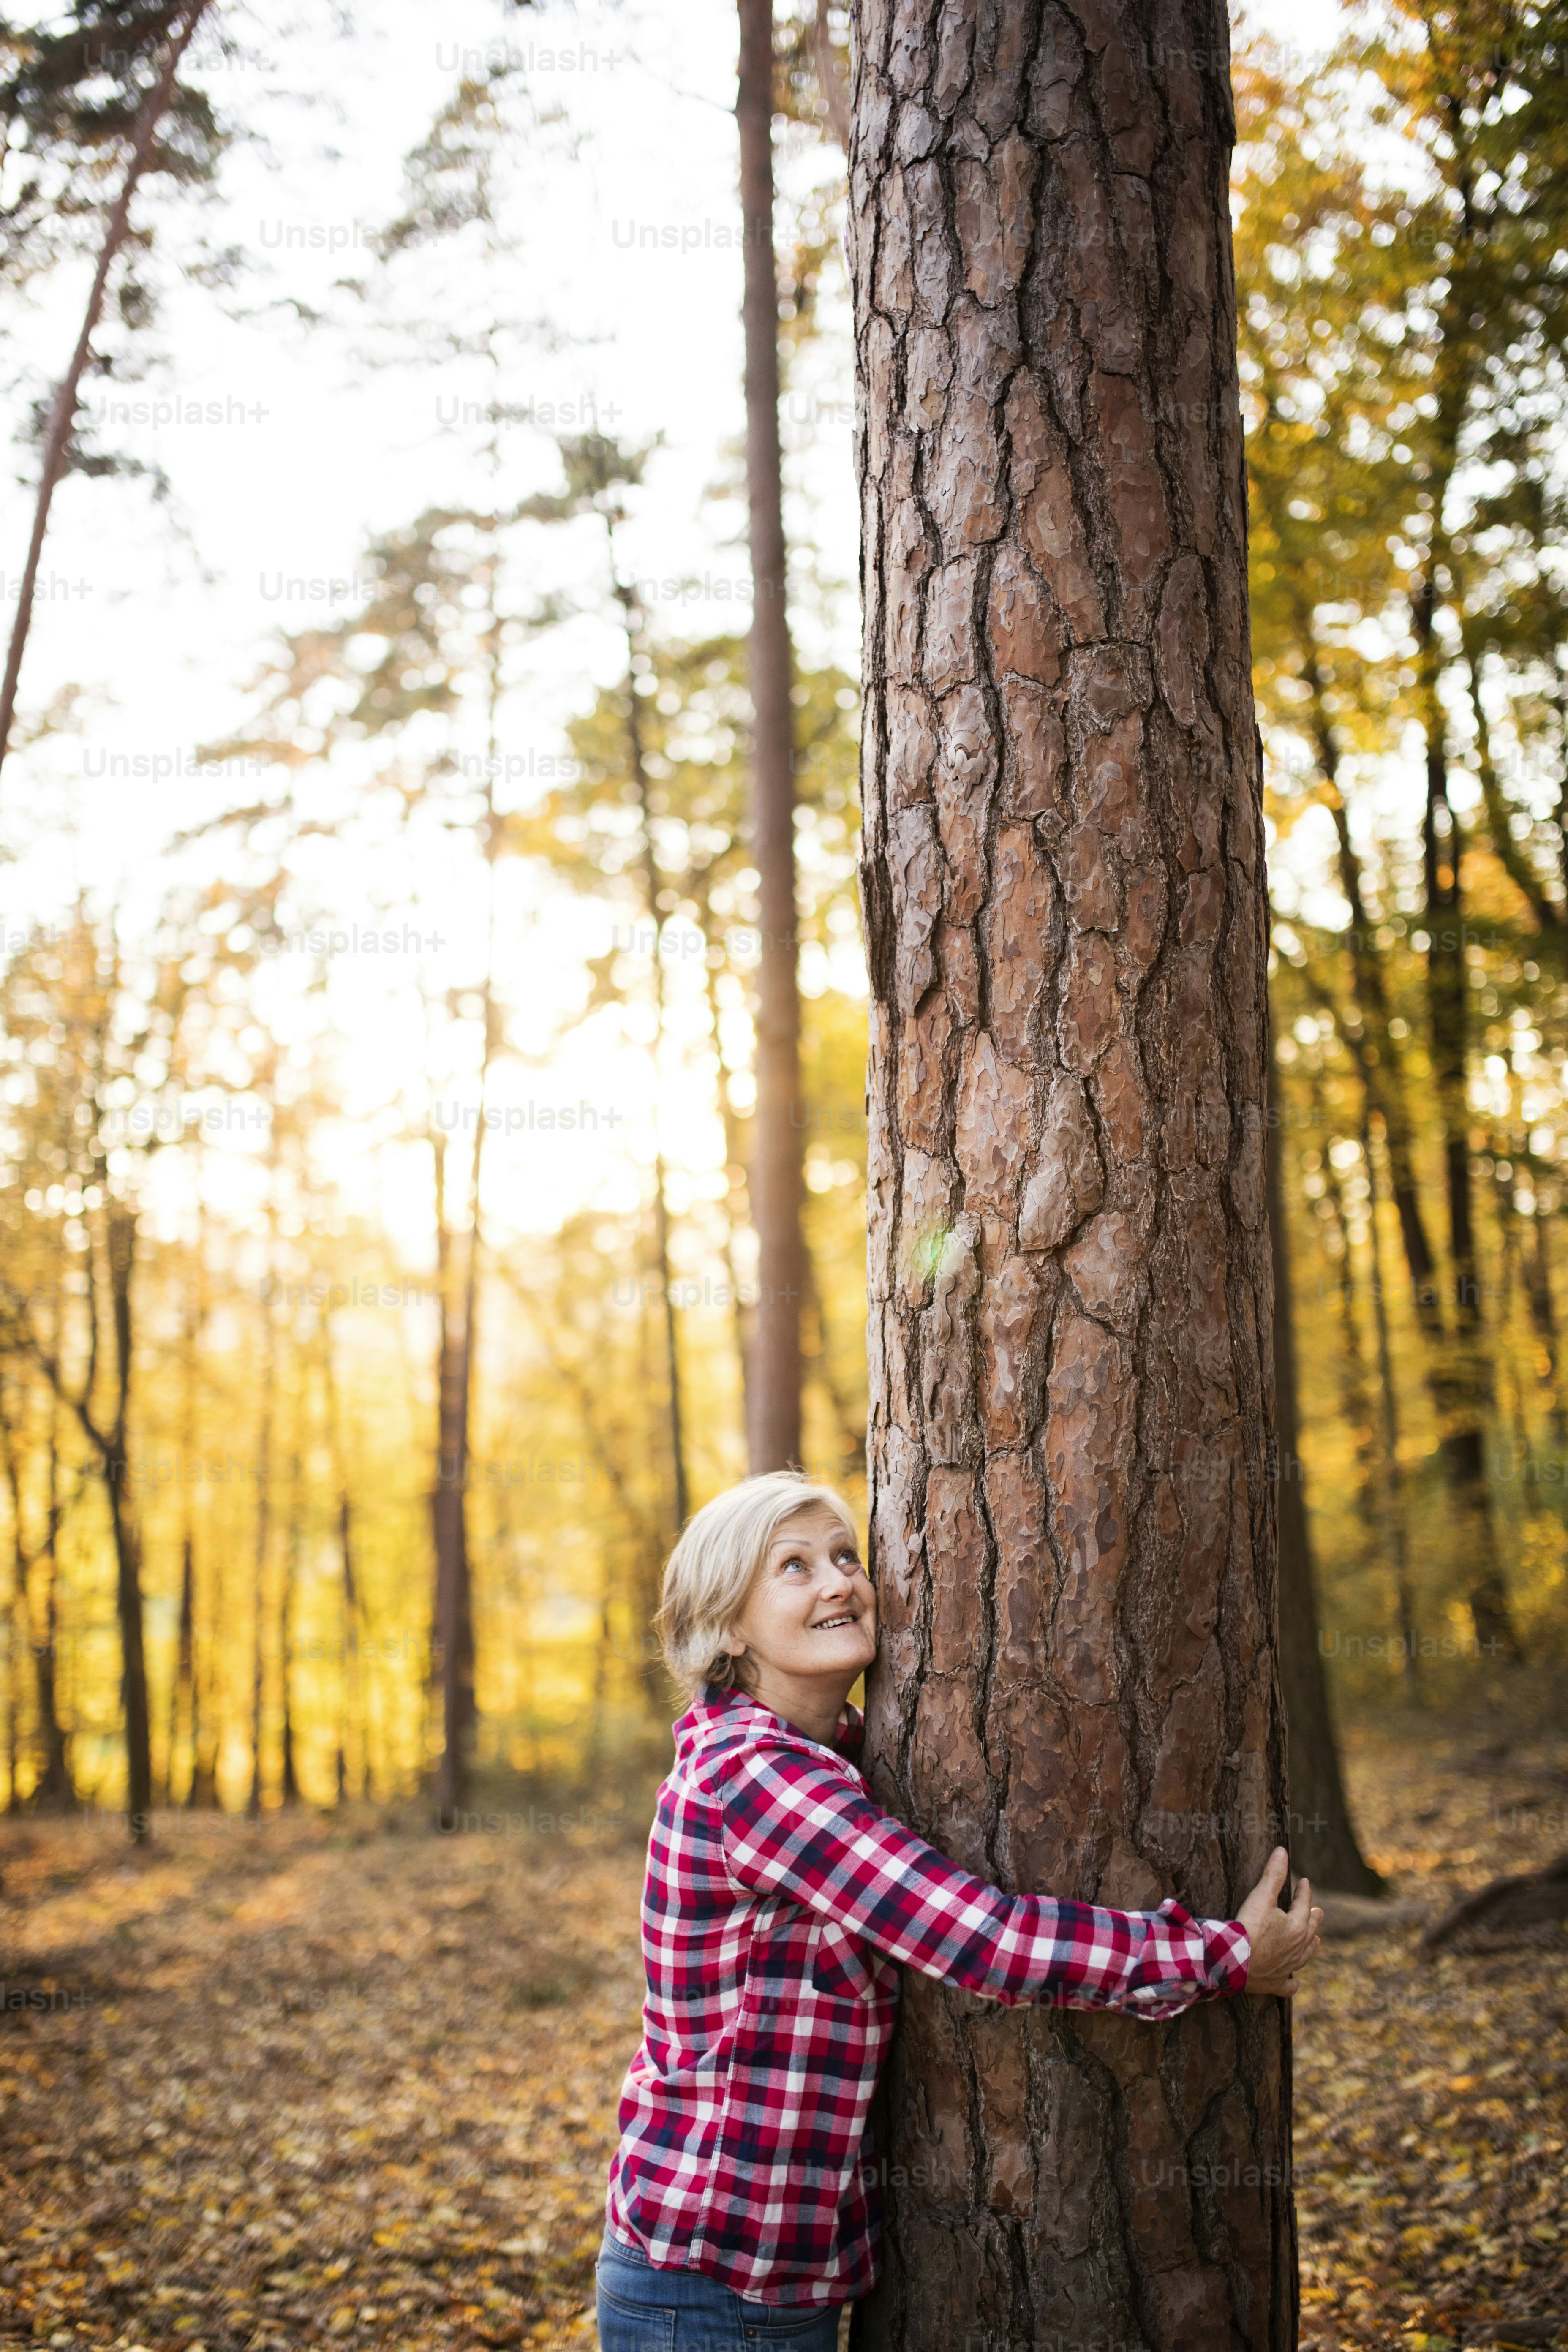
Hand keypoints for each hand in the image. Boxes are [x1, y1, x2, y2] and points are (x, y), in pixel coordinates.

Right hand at [1236, 1847, 1322, 1996]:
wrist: (1234, 1961)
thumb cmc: (1248, 1927)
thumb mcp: (1260, 1897)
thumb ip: (1273, 1875)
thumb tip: (1282, 1852)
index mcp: (1296, 1927)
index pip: (1303, 1905)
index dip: (1304, 1891)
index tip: (1304, 1882)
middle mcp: (1297, 1948)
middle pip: (1308, 1930)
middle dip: (1312, 1919)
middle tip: (1318, 1912)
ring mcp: (1287, 1968)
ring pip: (1304, 1956)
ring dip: (1310, 1946)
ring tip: (1315, 1940)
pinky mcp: (1275, 1983)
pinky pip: (1288, 1985)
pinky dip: (1292, 1983)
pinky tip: (1295, 1983)